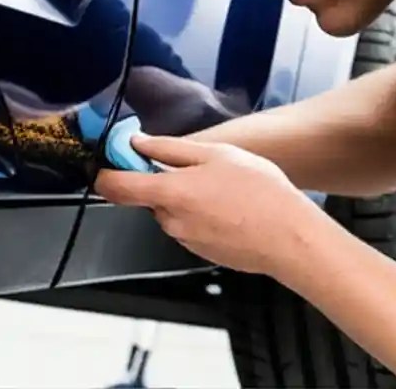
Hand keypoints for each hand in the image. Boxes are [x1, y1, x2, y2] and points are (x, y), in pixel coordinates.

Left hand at [94, 134, 320, 275]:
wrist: (290, 238)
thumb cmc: (260, 193)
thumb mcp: (216, 155)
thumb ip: (170, 149)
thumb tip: (138, 143)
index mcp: (169, 193)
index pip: (114, 187)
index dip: (105, 172)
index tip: (112, 159)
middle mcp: (170, 220)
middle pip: (148, 196)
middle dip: (164, 180)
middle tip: (198, 168)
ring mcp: (185, 239)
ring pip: (171, 211)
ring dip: (187, 197)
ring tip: (224, 189)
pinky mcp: (200, 252)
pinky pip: (190, 226)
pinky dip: (202, 215)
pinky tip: (230, 208)